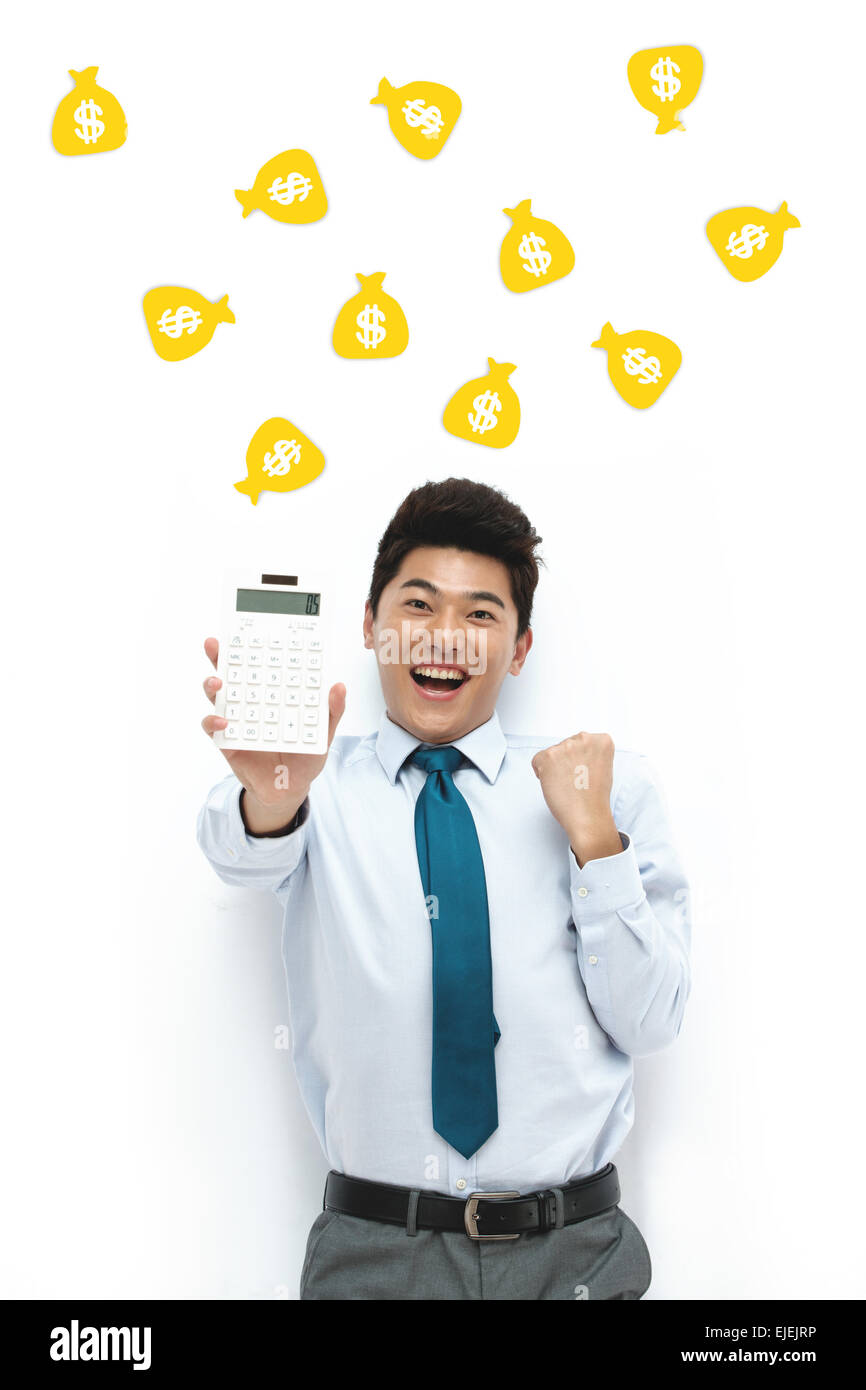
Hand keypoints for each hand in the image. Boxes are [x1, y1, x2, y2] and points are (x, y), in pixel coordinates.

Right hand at [201, 637, 345, 831]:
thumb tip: (338, 686)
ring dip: (213, 685)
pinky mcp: (226, 741)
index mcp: (272, 692)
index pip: (258, 664)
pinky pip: (212, 729)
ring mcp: (235, 719)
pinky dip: (214, 722)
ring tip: (218, 682)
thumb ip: (331, 710)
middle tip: (215, 645)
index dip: (249, 646)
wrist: (291, 788)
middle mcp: (250, 701)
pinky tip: (224, 721)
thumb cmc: (305, 755)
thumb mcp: (324, 732)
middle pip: (230, 672)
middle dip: (219, 656)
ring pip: (216, 695)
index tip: (244, 631)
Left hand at [531, 732, 621, 866]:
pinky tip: (555, 785)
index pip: (582, 742)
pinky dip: (541, 774)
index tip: (585, 773)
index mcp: (601, 740)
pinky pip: (537, 761)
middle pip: (566, 746)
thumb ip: (590, 754)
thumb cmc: (595, 798)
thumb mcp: (602, 767)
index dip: (580, 761)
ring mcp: (565, 746)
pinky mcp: (548, 756)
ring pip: (552, 754)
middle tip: (575, 780)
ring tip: (567, 784)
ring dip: (554, 768)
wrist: (588, 816)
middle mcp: (584, 738)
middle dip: (566, 762)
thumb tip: (573, 753)